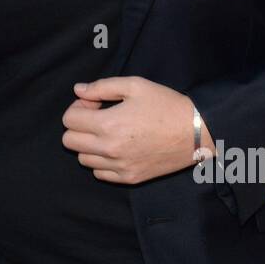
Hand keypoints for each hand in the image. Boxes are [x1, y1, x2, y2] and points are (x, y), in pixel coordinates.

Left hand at [61, 76, 215, 183]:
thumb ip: (101, 87)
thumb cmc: (166, 105)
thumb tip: (78, 90)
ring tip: (109, 133)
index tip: (94, 104)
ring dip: (89, 145)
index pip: (68, 120)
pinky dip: (102, 162)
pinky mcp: (129, 178)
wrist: (195, 132)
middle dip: (78, 126)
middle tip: (98, 117)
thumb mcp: (135, 86)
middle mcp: (109, 149)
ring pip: (82, 159)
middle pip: (69, 141)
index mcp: (108, 125)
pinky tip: (117, 148)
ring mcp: (119, 167)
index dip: (78, 107)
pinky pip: (99, 174)